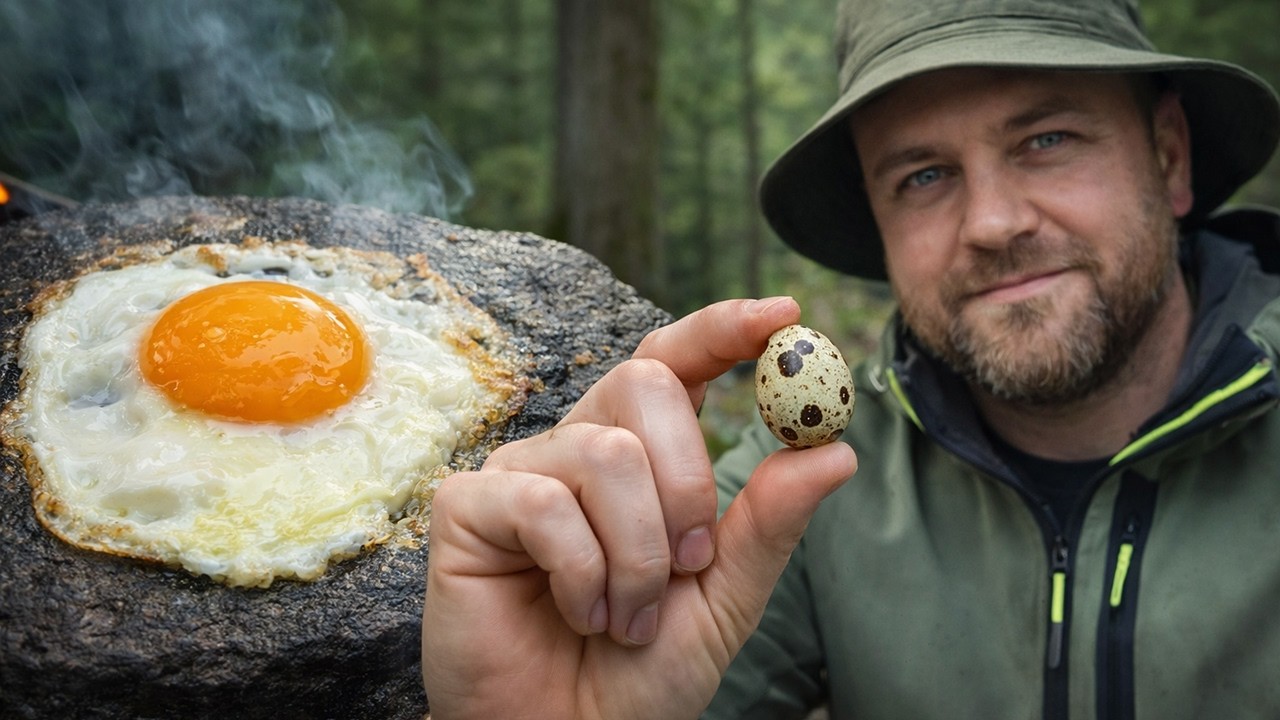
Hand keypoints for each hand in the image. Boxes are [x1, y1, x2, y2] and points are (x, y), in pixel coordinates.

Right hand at [421, 297, 856, 718]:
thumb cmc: (639, 673)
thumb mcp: (724, 599)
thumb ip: (769, 524)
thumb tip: (835, 450)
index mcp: (643, 457)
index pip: (675, 362)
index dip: (723, 329)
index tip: (783, 316)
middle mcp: (580, 448)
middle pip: (644, 382)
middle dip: (687, 478)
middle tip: (689, 561)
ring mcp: (522, 472)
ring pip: (604, 453)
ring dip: (636, 554)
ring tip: (623, 616)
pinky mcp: (468, 506)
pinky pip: (543, 502)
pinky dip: (580, 571)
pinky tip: (574, 611)